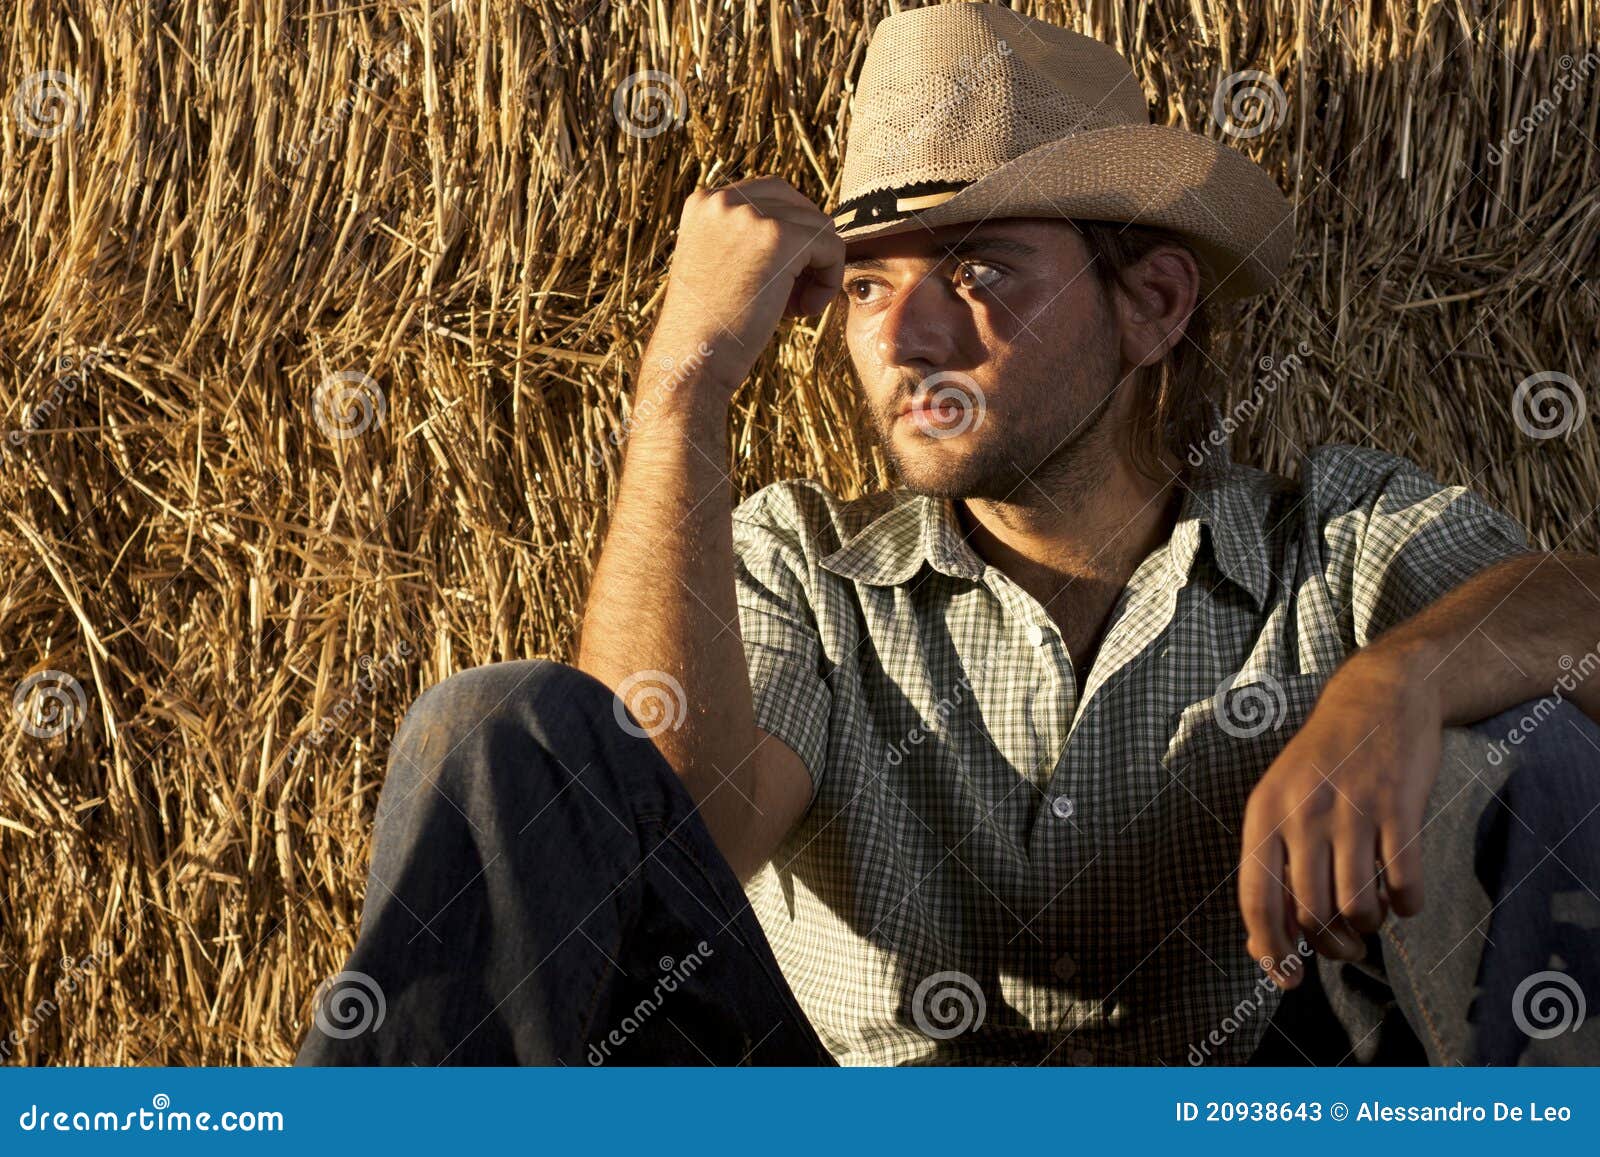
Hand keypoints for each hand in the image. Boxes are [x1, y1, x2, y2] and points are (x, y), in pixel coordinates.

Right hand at [645, 176, 843, 403]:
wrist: (693, 357)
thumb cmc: (707, 327)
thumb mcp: (719, 264)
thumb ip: (749, 239)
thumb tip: (808, 230)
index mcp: (704, 202)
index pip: (771, 195)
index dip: (790, 234)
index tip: (782, 277)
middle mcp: (723, 199)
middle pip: (798, 205)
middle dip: (808, 248)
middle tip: (794, 293)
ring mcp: (750, 215)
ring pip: (819, 228)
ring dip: (817, 270)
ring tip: (795, 307)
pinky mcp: (779, 237)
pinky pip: (831, 247)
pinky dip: (829, 280)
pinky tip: (804, 310)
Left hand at [1238, 651, 1441, 986]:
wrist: (1378, 696)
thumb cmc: (1325, 763)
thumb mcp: (1281, 803)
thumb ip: (1271, 868)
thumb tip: (1263, 948)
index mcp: (1264, 814)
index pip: (1256, 899)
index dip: (1270, 950)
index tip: (1288, 980)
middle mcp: (1302, 812)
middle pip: (1311, 913)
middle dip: (1332, 945)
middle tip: (1346, 944)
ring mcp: (1351, 807)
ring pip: (1358, 905)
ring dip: (1371, 925)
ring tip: (1374, 911)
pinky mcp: (1399, 804)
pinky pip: (1404, 882)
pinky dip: (1408, 904)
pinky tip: (1406, 897)